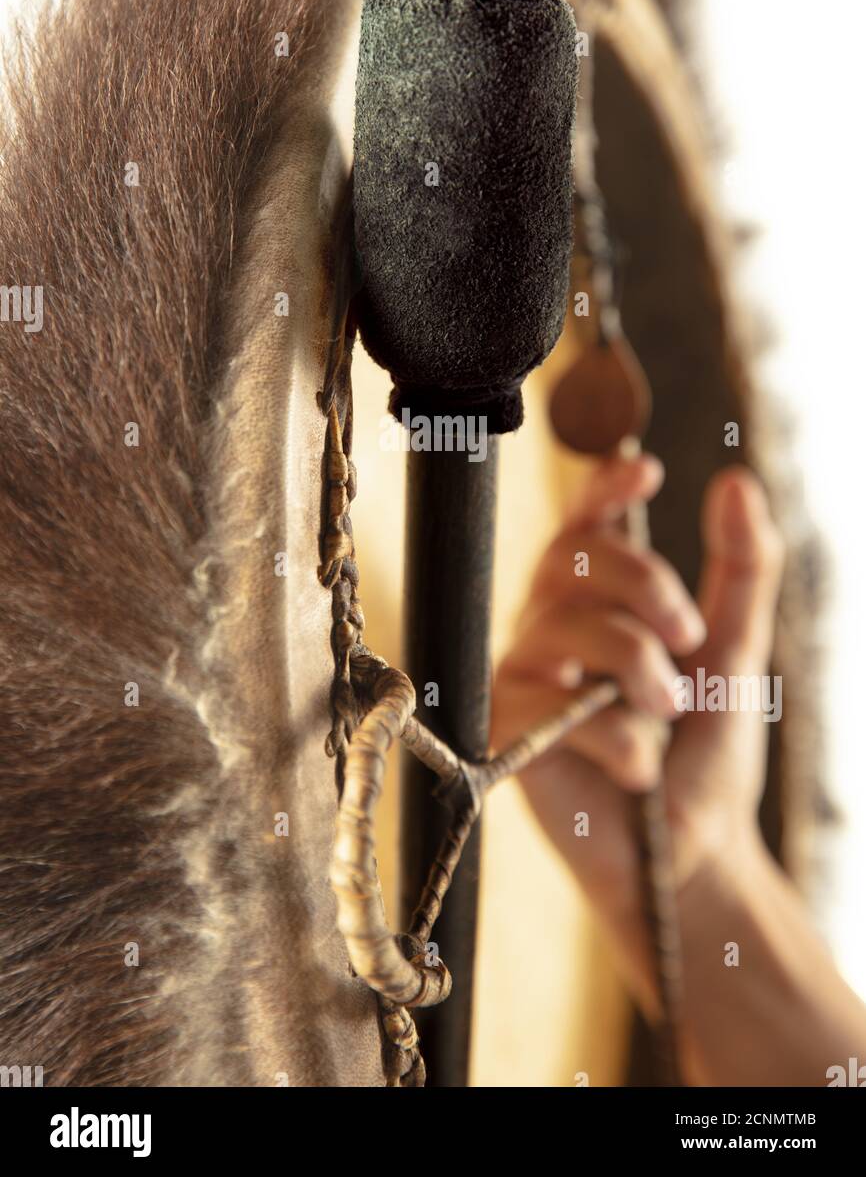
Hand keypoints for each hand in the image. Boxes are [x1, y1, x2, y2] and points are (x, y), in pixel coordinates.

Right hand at [490, 456, 784, 962]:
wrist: (694, 850)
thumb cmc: (708, 752)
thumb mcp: (739, 651)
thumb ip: (744, 568)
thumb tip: (736, 481)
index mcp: (605, 600)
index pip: (586, 522)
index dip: (603, 488)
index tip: (645, 474)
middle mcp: (557, 626)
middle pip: (570, 556)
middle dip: (642, 582)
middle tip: (691, 637)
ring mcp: (529, 676)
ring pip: (560, 624)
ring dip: (633, 663)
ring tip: (670, 711)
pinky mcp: (508, 731)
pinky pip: (548, 703)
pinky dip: (613, 735)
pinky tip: (637, 768)